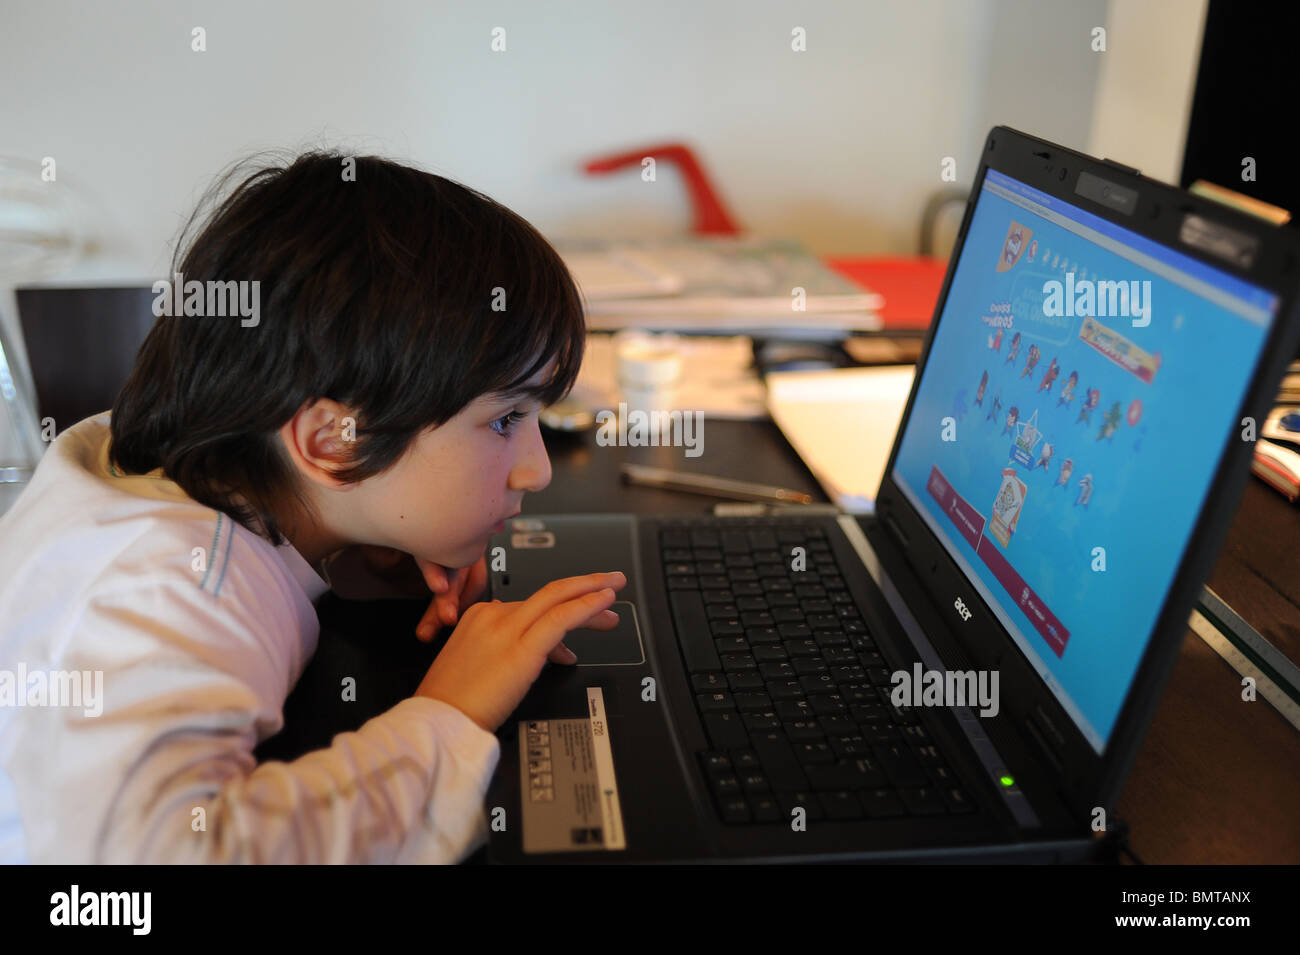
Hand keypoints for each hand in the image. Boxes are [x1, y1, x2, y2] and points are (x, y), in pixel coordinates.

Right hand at [414, 571, 626, 732]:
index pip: (532, 606)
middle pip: (549, 595)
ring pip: (558, 599)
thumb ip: (510, 649)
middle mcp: (494, 616)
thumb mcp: (480, 666)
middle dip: (584, 587)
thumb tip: (547, 650)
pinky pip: (561, 618)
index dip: (562, 613)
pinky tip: (604, 601)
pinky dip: (586, 605)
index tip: (581, 624)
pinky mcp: (522, 648)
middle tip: (611, 584)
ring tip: (614, 591)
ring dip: (591, 591)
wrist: (438, 721)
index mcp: (480, 616)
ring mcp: (508, 629)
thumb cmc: (455, 703)